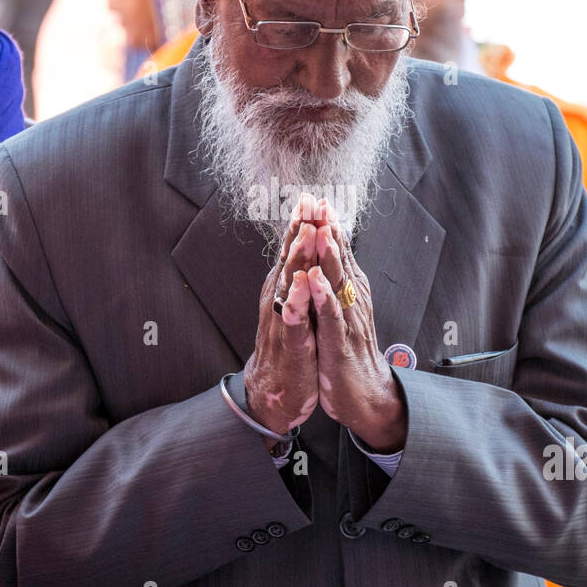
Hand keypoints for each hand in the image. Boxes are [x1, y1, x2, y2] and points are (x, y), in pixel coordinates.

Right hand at [243, 195, 319, 436]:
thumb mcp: (296, 306)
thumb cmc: (290, 347)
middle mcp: (280, 297)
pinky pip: (293, 317)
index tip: (310, 196)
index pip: (294, 250)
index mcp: (285, 288)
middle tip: (307, 201)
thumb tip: (307, 250)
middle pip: (290, 257)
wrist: (276, 390)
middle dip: (299, 228)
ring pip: (289, 281)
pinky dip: (297, 299)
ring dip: (298, 256)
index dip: (302, 223)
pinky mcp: (290, 341)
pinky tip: (302, 284)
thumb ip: (299, 279)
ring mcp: (283, 318)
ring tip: (306, 232)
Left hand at [307, 205, 406, 452]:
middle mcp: (351, 299)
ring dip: (329, 255)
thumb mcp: (341, 310)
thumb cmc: (349, 353)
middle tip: (319, 202)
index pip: (337, 252)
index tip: (317, 199)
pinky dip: (323, 296)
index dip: (327, 225)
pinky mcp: (340, 341)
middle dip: (328, 229)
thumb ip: (336, 282)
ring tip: (321, 230)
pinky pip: (331, 315)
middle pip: (339, 259)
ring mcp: (347, 319)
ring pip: (337, 281)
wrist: (364, 393)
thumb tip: (330, 253)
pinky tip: (315, 279)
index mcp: (349, 291)